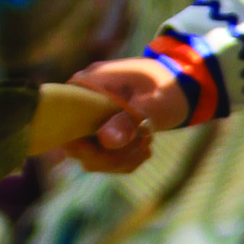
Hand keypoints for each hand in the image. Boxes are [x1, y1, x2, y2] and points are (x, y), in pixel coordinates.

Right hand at [65, 55, 191, 171]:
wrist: (180, 84)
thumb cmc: (168, 87)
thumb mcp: (152, 104)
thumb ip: (128, 120)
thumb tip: (105, 140)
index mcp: (87, 84)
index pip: (63, 120)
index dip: (80, 143)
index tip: (109, 150)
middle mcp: (81, 101)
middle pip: (75, 145)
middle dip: (109, 156)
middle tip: (143, 148)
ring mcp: (88, 118)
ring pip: (91, 156)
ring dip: (120, 159)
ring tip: (146, 146)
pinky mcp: (99, 131)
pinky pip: (102, 157)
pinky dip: (123, 159)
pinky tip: (142, 149)